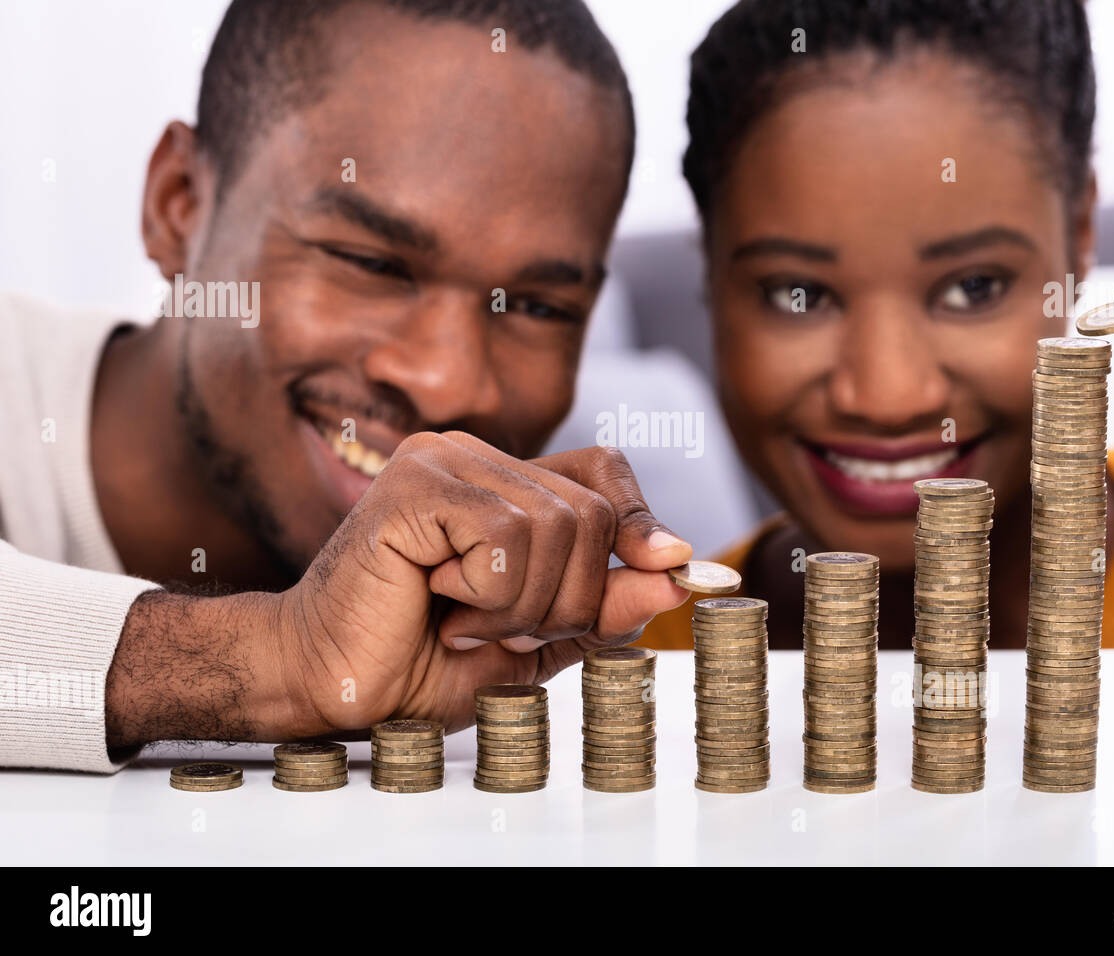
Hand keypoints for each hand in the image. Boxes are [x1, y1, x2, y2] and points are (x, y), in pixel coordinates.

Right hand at [279, 431, 691, 734]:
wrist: (331, 685)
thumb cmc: (422, 662)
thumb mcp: (537, 641)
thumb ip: (602, 608)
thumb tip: (678, 574)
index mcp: (504, 483)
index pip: (604, 471)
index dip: (643, 521)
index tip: (673, 569)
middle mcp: (475, 456)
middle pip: (592, 513)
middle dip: (569, 599)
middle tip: (503, 631)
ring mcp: (442, 461)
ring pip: (557, 526)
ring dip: (524, 605)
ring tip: (465, 621)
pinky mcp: (414, 484)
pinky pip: (506, 537)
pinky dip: (489, 594)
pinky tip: (437, 601)